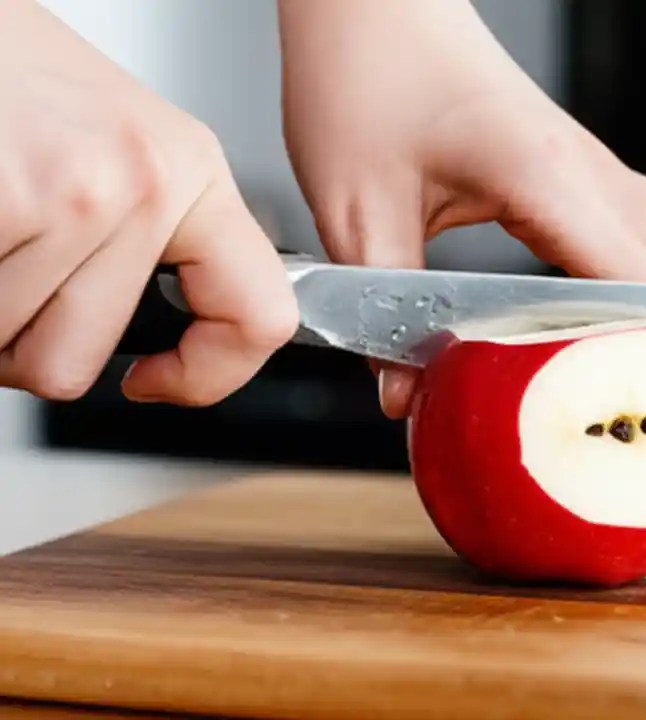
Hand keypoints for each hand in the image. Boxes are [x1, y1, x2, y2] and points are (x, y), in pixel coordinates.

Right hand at [0, 1, 297, 405]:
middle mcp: (145, 181)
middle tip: (5, 274)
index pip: (260, 315)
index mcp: (188, 169)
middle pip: (78, 362)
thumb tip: (166, 338)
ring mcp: (76, 192)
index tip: (158, 379)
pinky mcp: (10, 198)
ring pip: (14, 349)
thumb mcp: (106, 145)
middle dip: (22, 340)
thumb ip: (143, 234)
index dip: (209, 374)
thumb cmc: (3, 71)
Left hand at [278, 0, 645, 418]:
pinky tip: (619, 304)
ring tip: (634, 358)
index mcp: (545, 179)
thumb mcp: (357, 208)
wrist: (374, 6)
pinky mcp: (587, 164)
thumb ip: (386, 309)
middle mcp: (590, 170)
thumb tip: (407, 398)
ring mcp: (597, 164)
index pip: (643, 282)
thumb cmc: (363, 81)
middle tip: (635, 402)